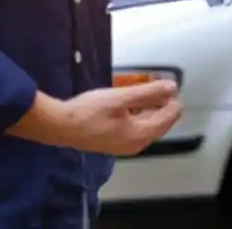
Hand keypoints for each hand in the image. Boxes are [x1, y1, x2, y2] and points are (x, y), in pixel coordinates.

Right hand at [62, 81, 183, 154]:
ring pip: (146, 126)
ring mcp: (123, 146)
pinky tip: (130, 104)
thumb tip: (172, 87)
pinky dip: (137, 115)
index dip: (172, 100)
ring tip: (146, 92)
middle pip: (159, 124)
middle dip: (161, 104)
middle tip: (158, 86)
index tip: (167, 86)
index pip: (169, 118)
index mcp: (140, 136)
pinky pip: (134, 128)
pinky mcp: (112, 142)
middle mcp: (135, 145)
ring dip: (149, 109)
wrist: (59, 126)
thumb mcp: (121, 98)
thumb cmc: (89, 112)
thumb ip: (148, 93)